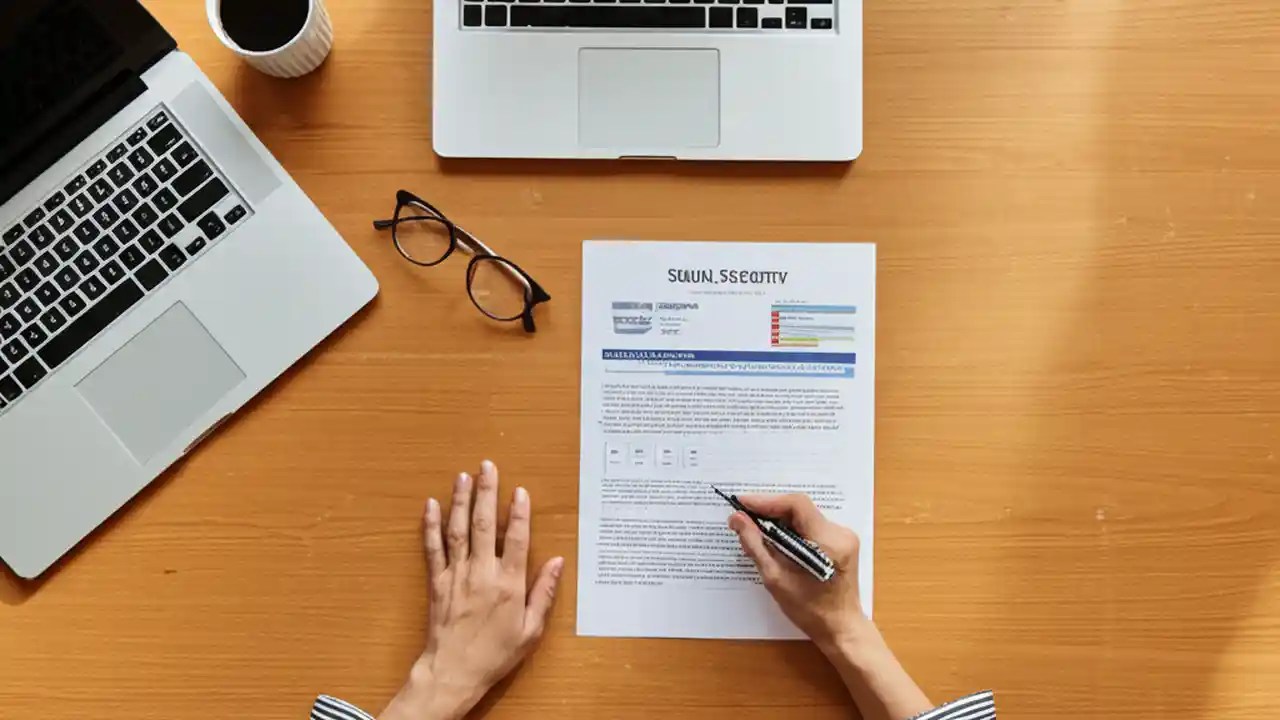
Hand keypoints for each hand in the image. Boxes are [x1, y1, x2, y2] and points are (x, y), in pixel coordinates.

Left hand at [382, 461, 564, 719]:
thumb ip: (545, 593)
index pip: (517, 539)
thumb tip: (559, 562)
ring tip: (463, 476)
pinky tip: (430, 505)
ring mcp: (456, 575)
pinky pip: (433, 548)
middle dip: (487, 493)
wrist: (453, 673)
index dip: (519, 513)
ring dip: (460, 500)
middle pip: (485, 525)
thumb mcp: (531, 630)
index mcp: (509, 585)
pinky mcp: (437, 582)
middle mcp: (482, 574)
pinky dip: (430, 525)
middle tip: (488, 466)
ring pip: (458, 530)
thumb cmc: (495, 655)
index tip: (519, 491)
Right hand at [729, 494, 931, 719]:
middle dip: (769, 511)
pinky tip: (774, 539)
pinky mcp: (840, 541)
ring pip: (803, 516)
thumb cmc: (809, 610)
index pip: (796, 505)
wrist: (840, 627)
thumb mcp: (776, 578)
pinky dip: (790, 529)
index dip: (766, 501)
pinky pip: (810, 526)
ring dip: (778, 520)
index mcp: (829, 542)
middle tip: (743, 518)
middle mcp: (840, 533)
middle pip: (799, 509)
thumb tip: (737, 519)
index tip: (741, 503)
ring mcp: (843, 536)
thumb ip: (756, 545)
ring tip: (754, 529)